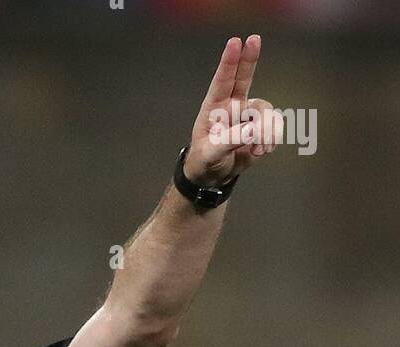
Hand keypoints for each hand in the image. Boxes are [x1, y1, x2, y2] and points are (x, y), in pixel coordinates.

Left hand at [184, 35, 282, 187]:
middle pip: (243, 77)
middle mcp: (232, 105)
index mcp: (214, 107)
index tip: (234, 42)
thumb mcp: (211, 154)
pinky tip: (261, 151)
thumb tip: (253, 129)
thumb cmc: (206, 160)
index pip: (222, 80)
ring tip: (258, 148)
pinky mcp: (260, 126)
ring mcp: (248, 114)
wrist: (215, 173)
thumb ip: (230, 140)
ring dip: (266, 130)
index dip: (229, 61)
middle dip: (249, 59)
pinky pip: (274, 126)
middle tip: (254, 39)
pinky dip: (271, 139)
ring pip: (265, 111)